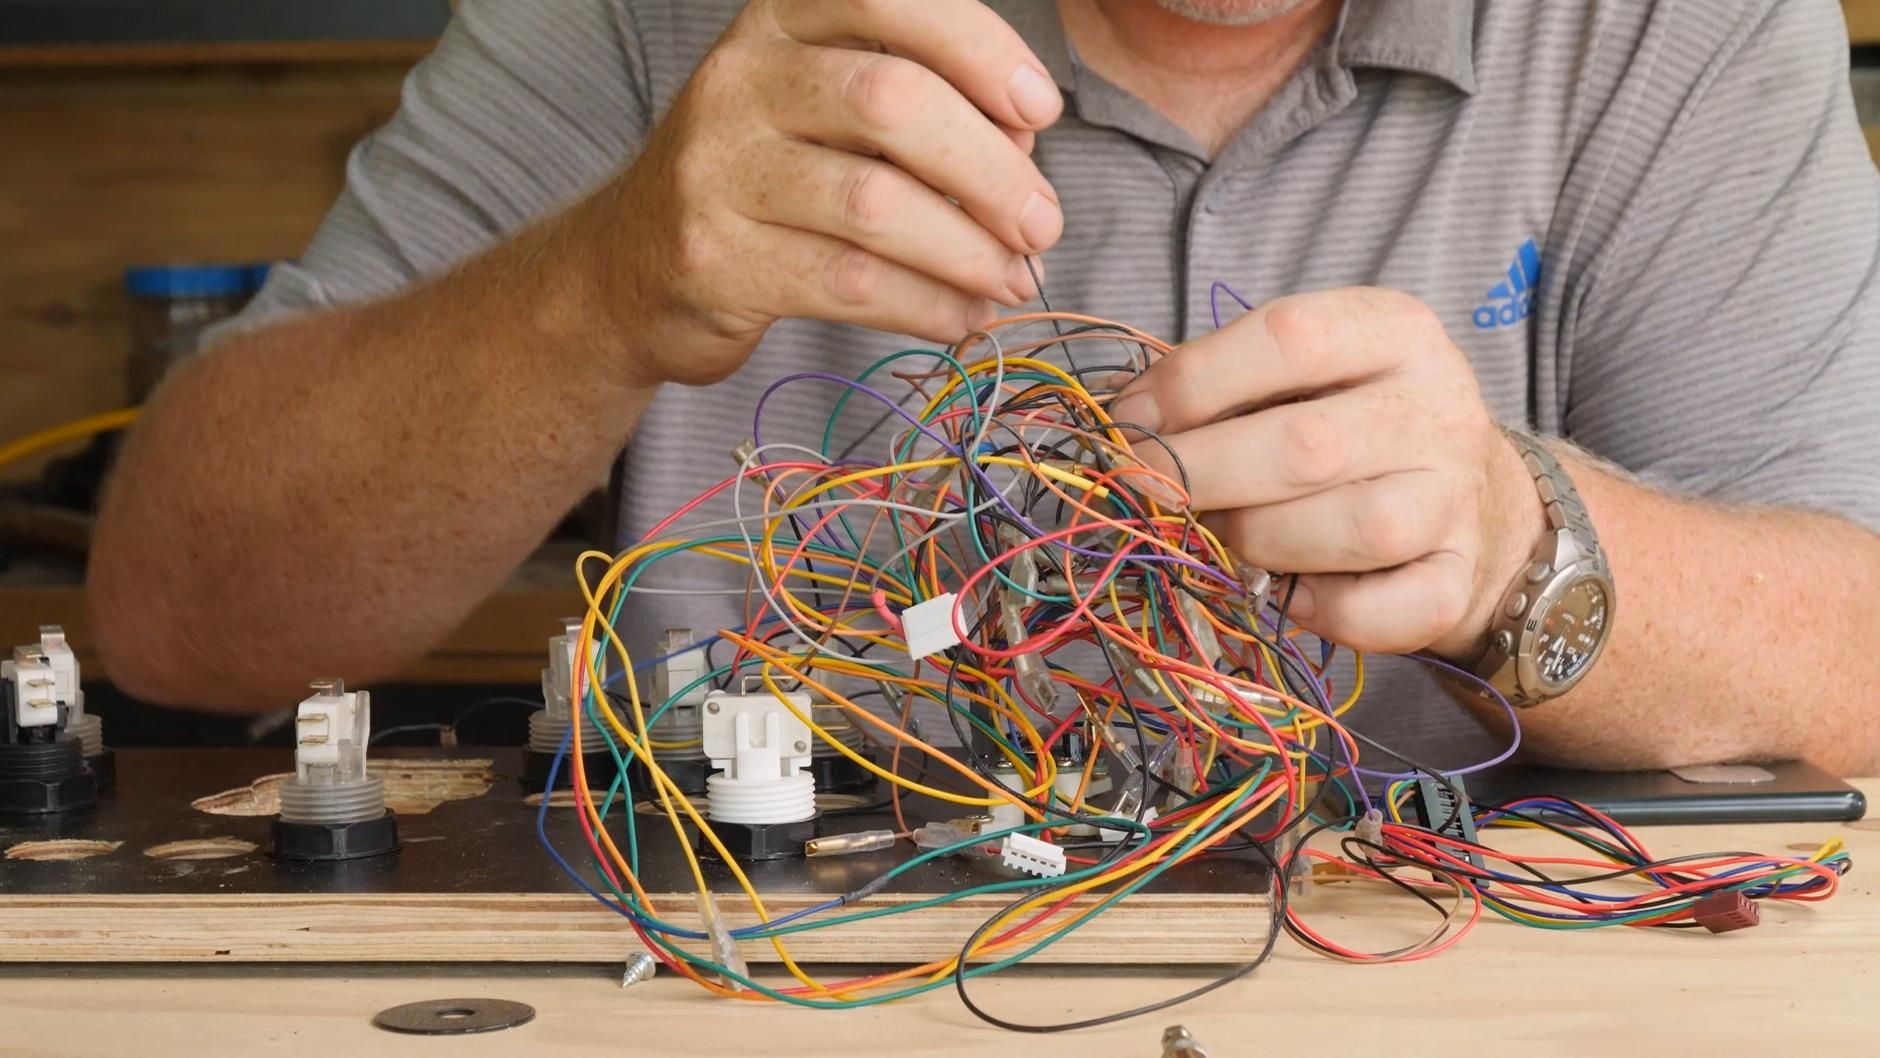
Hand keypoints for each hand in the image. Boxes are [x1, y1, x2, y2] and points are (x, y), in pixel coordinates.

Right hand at [582, 0, 1063, 386]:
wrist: (629, 265)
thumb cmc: (766, 179)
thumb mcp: (826, 109)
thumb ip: (921, 112)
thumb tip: (1026, 164)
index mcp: (781, 18)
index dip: (979, 48)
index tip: (1039, 111)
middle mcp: (741, 78)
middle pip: (891, 102)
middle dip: (989, 170)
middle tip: (1041, 223)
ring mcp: (718, 169)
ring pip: (875, 204)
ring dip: (967, 252)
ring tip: (1012, 280)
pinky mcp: (716, 260)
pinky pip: (850, 282)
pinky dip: (927, 306)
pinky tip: (962, 317)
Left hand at [1110, 287, 1545, 657]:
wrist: (1477, 506)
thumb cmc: (1353, 429)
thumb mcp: (1302, 378)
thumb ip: (1221, 387)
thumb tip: (1123, 423)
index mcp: (1393, 331)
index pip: (1289, 337)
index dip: (1191, 384)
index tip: (1129, 422)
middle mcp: (1436, 407)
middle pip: (1309, 444)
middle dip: (1202, 474)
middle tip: (1147, 491)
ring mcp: (1457, 498)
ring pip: (1356, 529)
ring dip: (1262, 542)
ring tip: (1227, 538)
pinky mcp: (1460, 580)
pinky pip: (1379, 611)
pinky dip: (1319, 612)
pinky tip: (1291, 593)